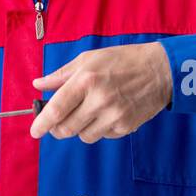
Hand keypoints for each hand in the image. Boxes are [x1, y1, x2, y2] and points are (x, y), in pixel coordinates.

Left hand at [30, 42, 172, 142]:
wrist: (161, 70)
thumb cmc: (123, 60)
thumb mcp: (89, 59)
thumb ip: (61, 74)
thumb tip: (38, 85)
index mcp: (86, 80)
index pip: (56, 110)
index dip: (41, 123)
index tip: (34, 131)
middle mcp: (99, 101)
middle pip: (66, 129)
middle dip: (58, 129)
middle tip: (59, 122)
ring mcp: (114, 116)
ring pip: (84, 136)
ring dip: (80, 128)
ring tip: (89, 112)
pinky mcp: (126, 127)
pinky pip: (103, 136)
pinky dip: (100, 128)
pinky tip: (108, 113)